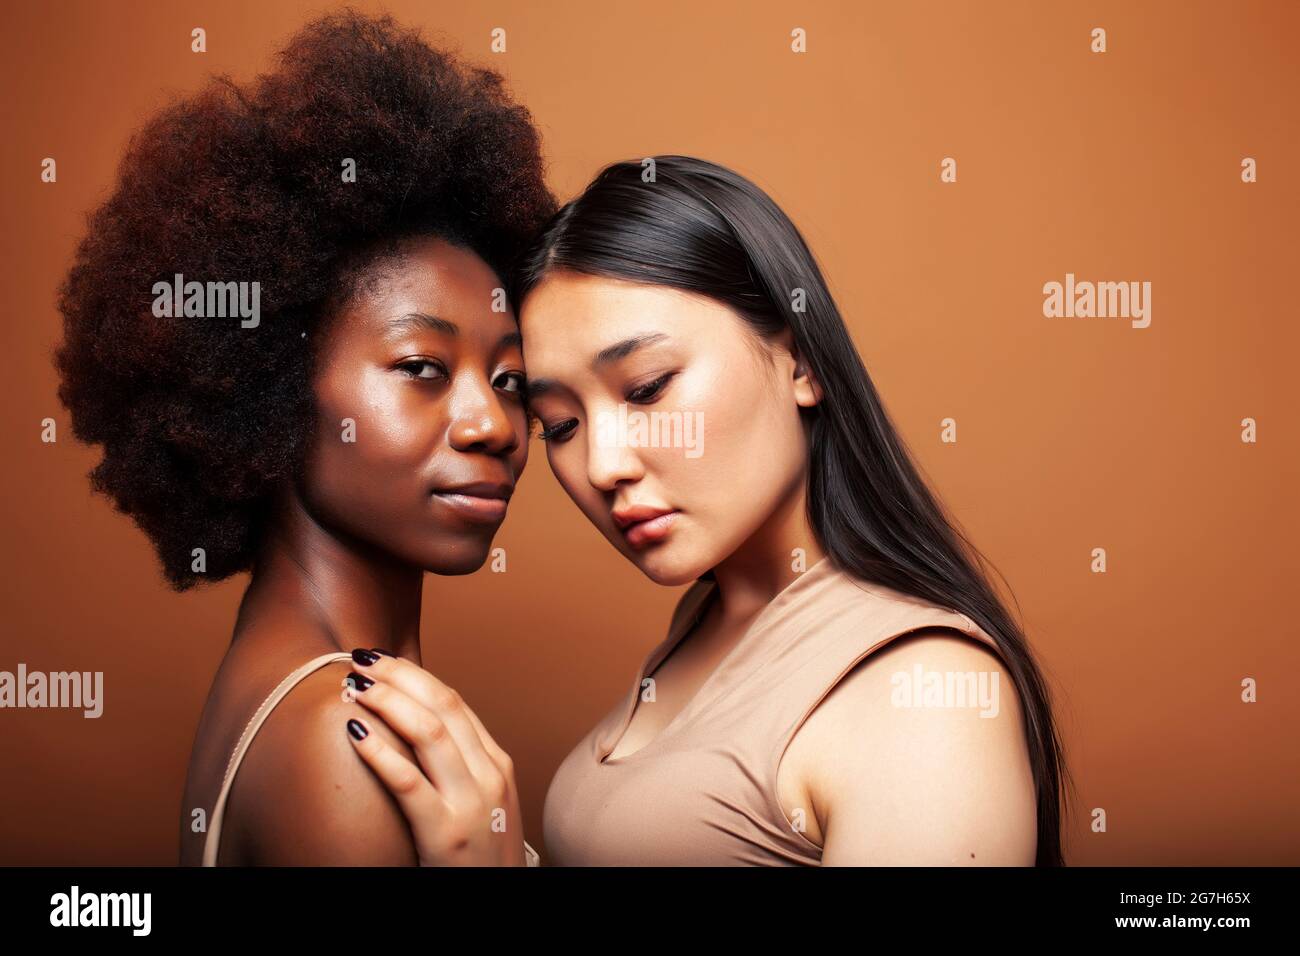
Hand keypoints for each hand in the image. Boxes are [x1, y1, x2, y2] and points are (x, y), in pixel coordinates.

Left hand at [343, 648, 525, 865]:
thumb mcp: (481, 801)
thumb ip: (459, 766)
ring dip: (389, 701)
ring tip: (356, 685)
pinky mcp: (445, 834)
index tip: (383, 660)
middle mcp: (489, 775)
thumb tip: (414, 728)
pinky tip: (354, 733)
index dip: (416, 676)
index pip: (455, 703)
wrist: (501, 900)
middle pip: (443, 706)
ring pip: (430, 732)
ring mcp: (470, 803)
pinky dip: (380, 751)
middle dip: (400, 675)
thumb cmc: (481, 856)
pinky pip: (409, 782)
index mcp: (497, 763)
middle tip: (362, 657)